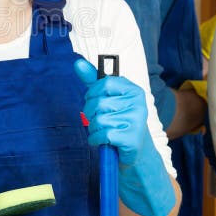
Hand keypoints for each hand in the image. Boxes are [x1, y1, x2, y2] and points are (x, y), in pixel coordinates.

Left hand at [74, 58, 174, 215]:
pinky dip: (97, 140)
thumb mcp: (106, 98)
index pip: (103, 83)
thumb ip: (92, 81)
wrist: (135, 153)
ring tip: (104, 132)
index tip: (95, 103)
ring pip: (99, 120)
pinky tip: (105, 142)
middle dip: (91, 115)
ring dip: (94, 129)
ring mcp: (136, 121)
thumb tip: (76, 62)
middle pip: (98, 103)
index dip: (92, 94)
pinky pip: (102, 134)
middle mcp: (138, 103)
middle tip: (100, 122)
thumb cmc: (118, 122)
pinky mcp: (131, 138)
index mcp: (133, 89)